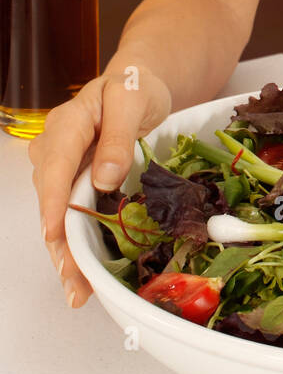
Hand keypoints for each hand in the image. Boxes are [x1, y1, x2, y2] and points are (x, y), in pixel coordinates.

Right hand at [29, 65, 171, 307]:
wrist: (139, 85)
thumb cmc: (136, 88)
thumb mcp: (133, 100)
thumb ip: (119, 137)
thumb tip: (103, 178)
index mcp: (68, 123)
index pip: (55, 165)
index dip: (53, 201)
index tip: (53, 232)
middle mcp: (55, 147)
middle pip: (51, 198)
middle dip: (58, 240)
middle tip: (72, 278)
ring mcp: (62, 166)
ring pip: (56, 212)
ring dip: (64, 251)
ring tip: (77, 289)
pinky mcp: (73, 181)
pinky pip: (69, 213)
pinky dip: (74, 242)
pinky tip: (81, 274)